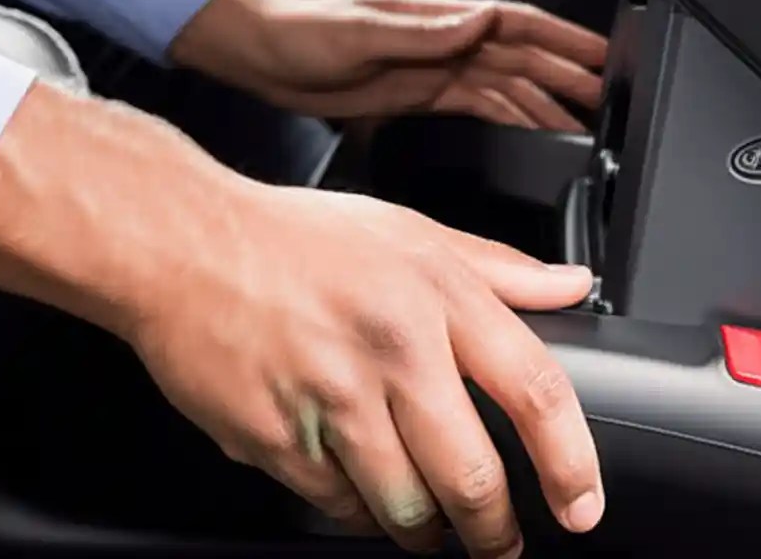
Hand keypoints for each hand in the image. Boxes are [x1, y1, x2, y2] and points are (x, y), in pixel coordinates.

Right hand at [0, 82, 604, 558]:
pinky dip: (362, 516)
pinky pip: (338, 506)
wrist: (179, 246)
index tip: (581, 505)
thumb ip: (500, 268)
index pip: (535, 390)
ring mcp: (331, 400)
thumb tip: (573, 286)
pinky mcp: (276, 439)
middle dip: (498, 532)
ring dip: (431, 535)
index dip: (571, 462)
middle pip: (471, 476)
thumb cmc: (295, 238)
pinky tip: (366, 498)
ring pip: (405, 508)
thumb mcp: (410, 231)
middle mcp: (393, 350)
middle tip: (505, 544)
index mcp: (437, 296)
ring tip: (438, 532)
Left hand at [171, 0, 608, 132]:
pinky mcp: (423, 96)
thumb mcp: (362, 27)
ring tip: (586, 124)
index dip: (563, 41)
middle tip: (611, 100)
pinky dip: (514, 119)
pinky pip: (482, 107)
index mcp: (440, 18)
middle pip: (525, 59)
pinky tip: (535, 132)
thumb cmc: (302, 32)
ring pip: (510, 86)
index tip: (601, 57)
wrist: (264, 56)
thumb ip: (424, 29)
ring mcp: (437, 69)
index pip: (517, 25)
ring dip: (548, 103)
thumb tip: (482, 19)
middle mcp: (446, 42)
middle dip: (570, 76)